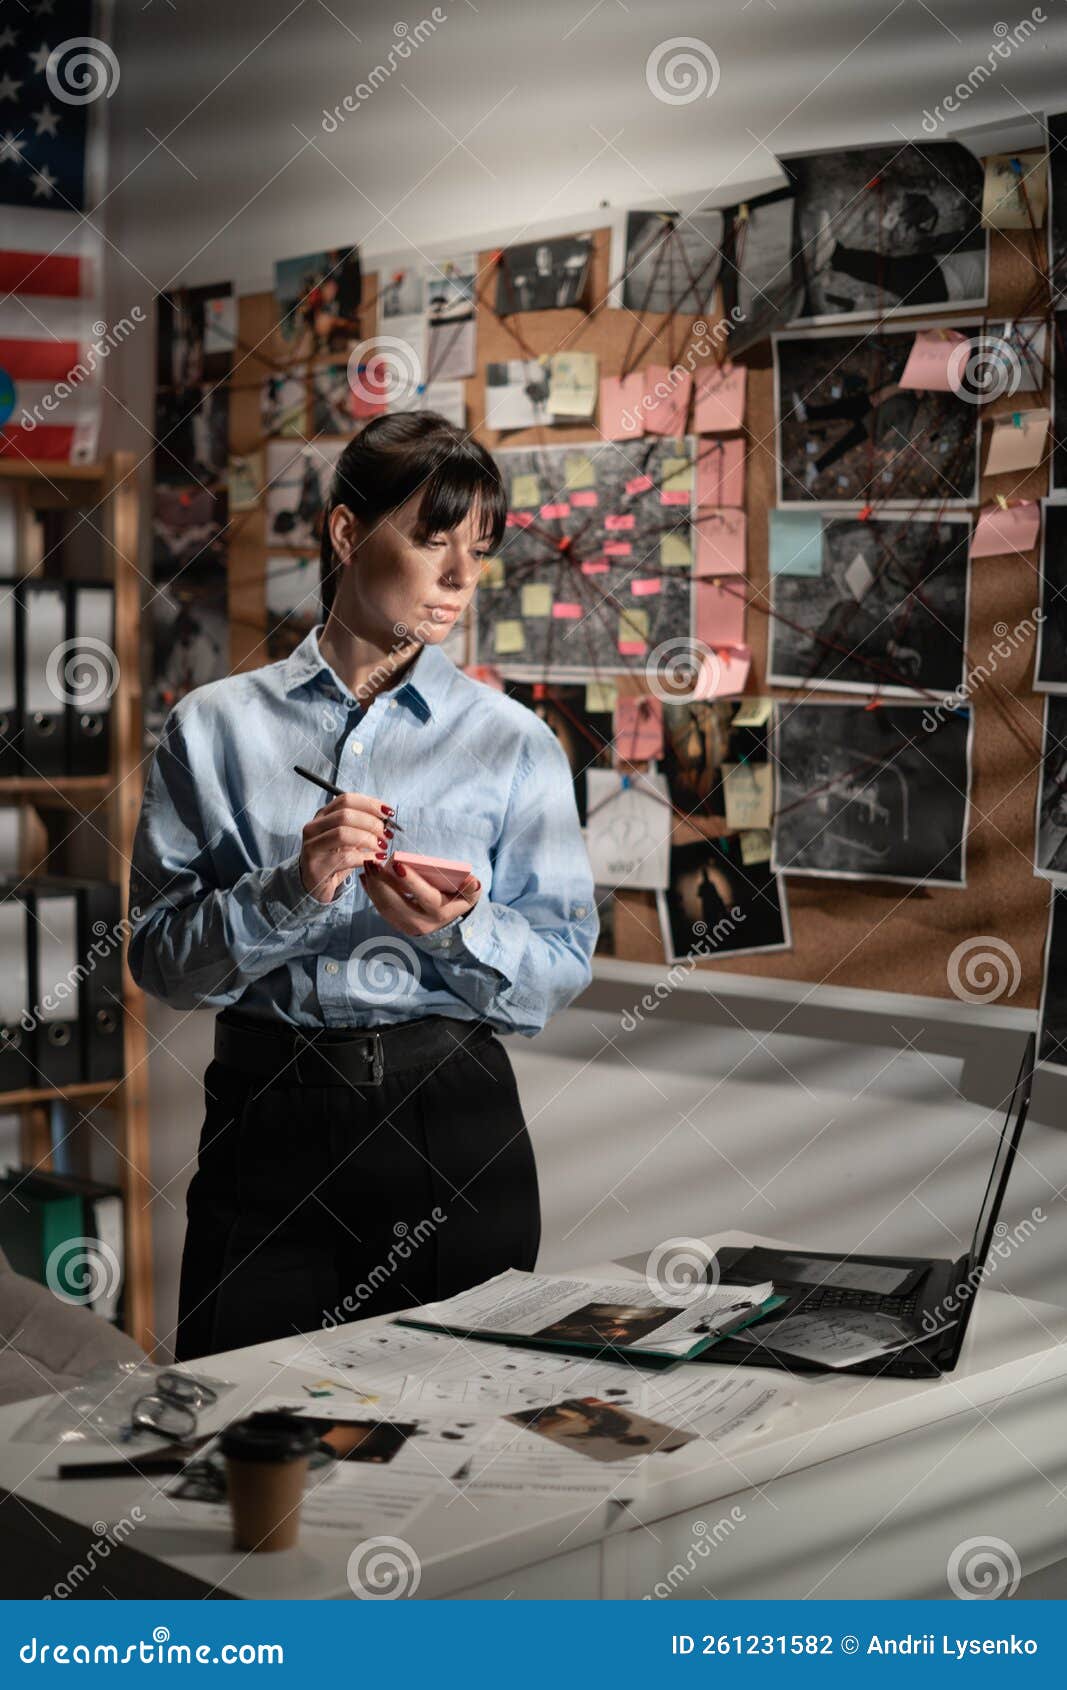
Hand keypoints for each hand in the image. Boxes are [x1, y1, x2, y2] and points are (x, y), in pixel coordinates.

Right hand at [299, 792, 394, 903]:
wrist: (316, 885)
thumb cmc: (335, 860)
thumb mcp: (348, 839)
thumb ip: (361, 826)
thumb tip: (386, 819)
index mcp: (323, 815)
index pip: (346, 799)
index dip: (370, 804)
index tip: (388, 813)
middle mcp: (314, 827)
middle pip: (345, 815)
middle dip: (371, 823)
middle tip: (387, 834)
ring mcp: (312, 846)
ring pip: (342, 834)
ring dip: (368, 839)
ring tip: (382, 847)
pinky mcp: (316, 866)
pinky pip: (344, 858)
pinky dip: (364, 857)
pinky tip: (375, 860)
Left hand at [361, 857, 480, 937]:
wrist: (448, 921)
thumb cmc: (457, 899)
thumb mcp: (469, 895)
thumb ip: (471, 888)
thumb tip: (472, 881)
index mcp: (440, 913)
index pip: (425, 897)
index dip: (412, 882)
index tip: (398, 864)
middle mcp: (421, 923)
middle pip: (398, 904)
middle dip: (383, 882)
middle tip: (373, 862)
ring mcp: (406, 925)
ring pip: (385, 906)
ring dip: (374, 886)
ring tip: (368, 864)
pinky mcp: (396, 923)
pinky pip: (380, 908)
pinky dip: (371, 892)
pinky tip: (366, 876)